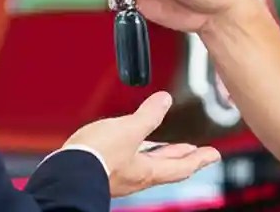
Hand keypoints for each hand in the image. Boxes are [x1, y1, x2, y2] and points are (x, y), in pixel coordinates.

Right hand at [63, 92, 220, 197]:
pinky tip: (133, 145)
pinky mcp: (104, 170)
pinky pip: (130, 161)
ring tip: (169, 147)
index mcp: (147, 170)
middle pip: (167, 167)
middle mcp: (136, 177)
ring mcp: (120, 176)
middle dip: (182, 157)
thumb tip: (164, 101)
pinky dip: (139, 152)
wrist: (66, 173)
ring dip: (161, 154)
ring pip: (148, 164)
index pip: (182, 166)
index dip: (199, 159)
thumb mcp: (129, 129)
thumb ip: (148, 115)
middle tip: (195, 152)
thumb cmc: (96, 157)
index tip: (213, 155)